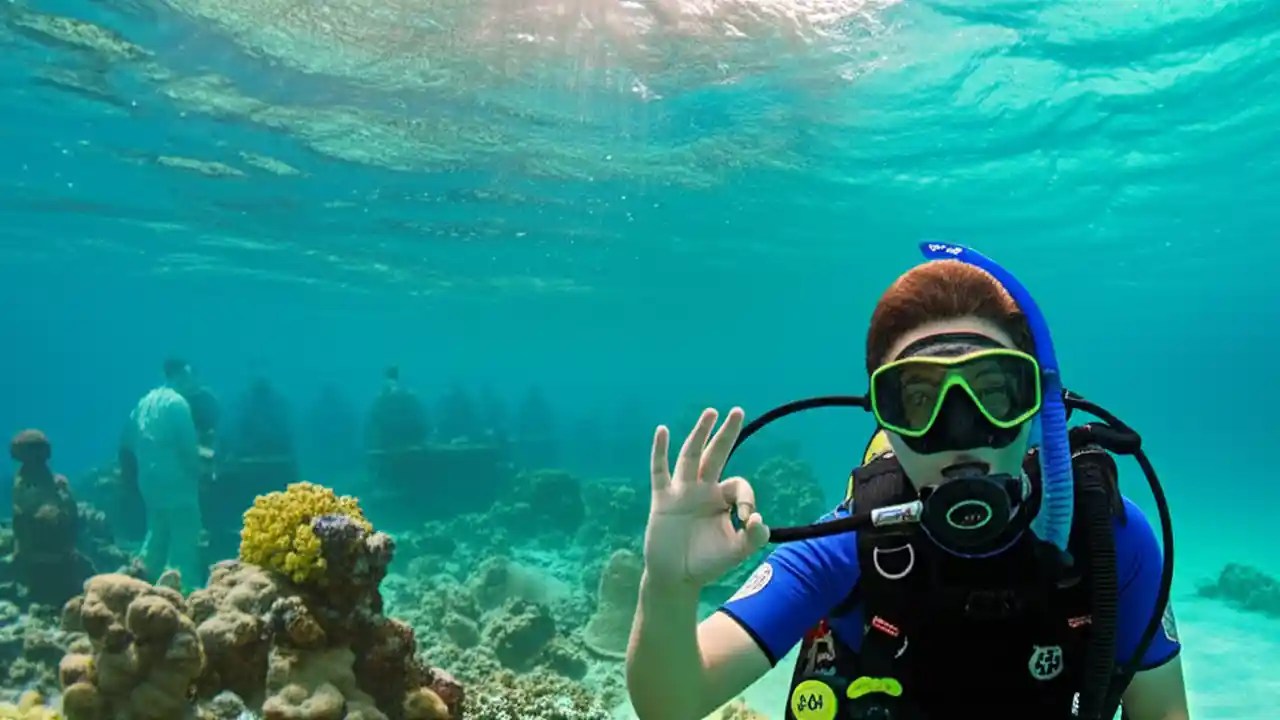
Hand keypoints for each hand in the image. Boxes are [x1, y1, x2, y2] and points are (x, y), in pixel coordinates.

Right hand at [644, 407, 769, 589]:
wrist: (676, 577)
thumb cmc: (707, 563)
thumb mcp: (736, 552)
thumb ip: (753, 538)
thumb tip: (758, 518)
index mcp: (722, 499)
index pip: (738, 484)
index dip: (746, 497)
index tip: (746, 520)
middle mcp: (702, 489)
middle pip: (716, 454)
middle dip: (727, 434)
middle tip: (738, 411)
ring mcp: (681, 492)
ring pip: (691, 456)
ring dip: (700, 434)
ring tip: (711, 412)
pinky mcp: (662, 499)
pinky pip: (660, 471)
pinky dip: (660, 451)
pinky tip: (662, 431)